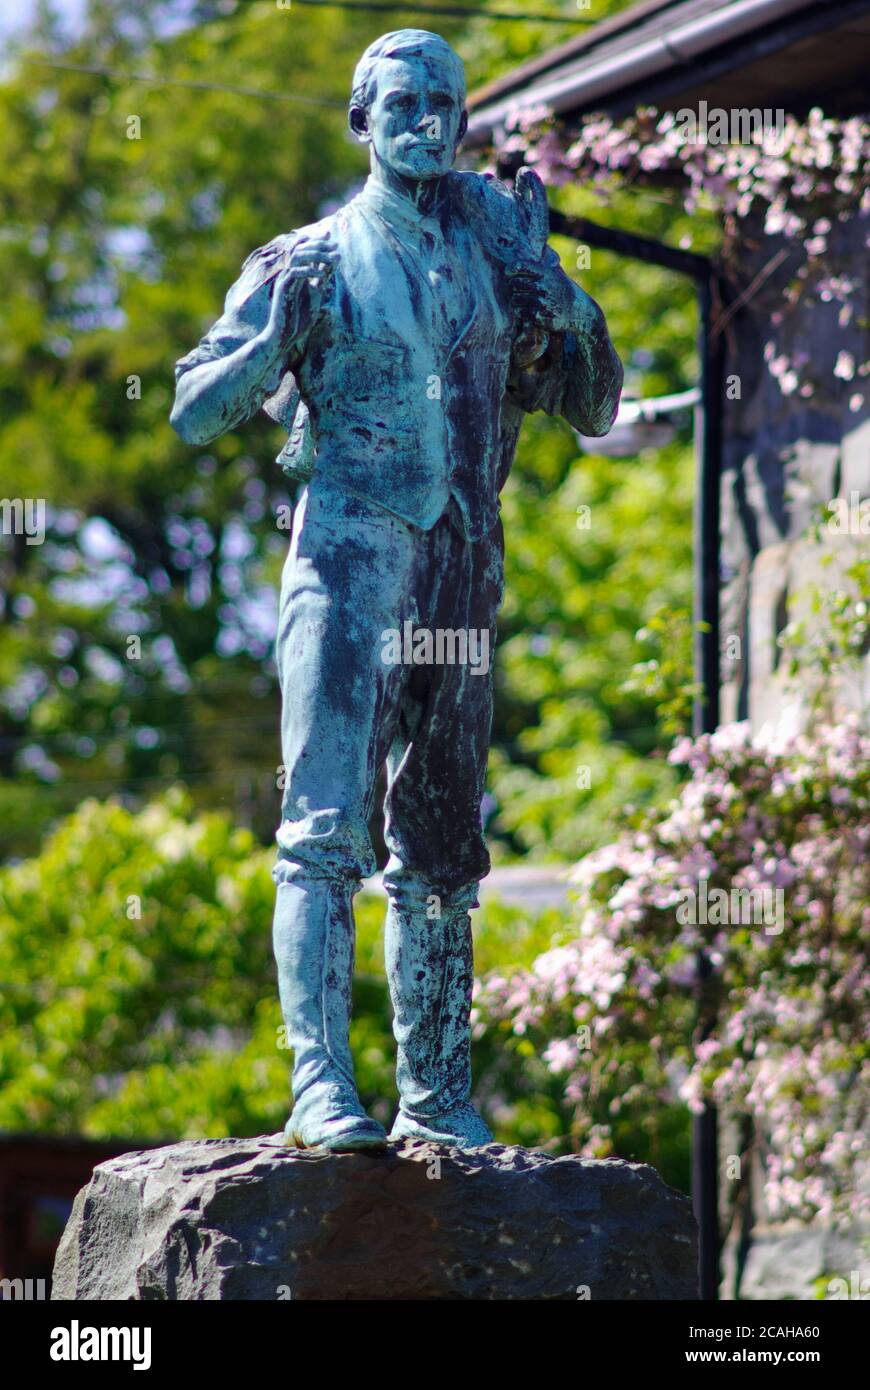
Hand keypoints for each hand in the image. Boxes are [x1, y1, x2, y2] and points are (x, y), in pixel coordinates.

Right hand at [263, 234, 338, 351]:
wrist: (285, 336)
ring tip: (332, 258)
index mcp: (296, 273)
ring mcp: (284, 280)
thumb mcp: (316, 294)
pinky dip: (309, 270)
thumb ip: (322, 278)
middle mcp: (288, 273)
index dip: (317, 242)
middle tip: (335, 246)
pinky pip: (294, 273)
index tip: (332, 239)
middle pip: (301, 249)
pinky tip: (322, 273)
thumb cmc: (299, 319)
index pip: (305, 251)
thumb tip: (332, 263)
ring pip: (297, 257)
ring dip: (316, 255)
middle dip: (319, 245)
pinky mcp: (283, 289)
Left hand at [507, 257, 576, 334]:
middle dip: (512, 285)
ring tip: (522, 300)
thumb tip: (536, 246)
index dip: (510, 269)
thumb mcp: (556, 273)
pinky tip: (528, 310)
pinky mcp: (538, 317)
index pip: (520, 266)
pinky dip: (522, 312)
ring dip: (516, 300)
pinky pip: (520, 313)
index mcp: (546, 273)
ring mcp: (540, 302)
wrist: (578, 312)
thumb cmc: (564, 290)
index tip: (508, 272)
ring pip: (514, 299)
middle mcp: (542, 286)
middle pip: (513, 283)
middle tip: (515, 288)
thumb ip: (543, 263)